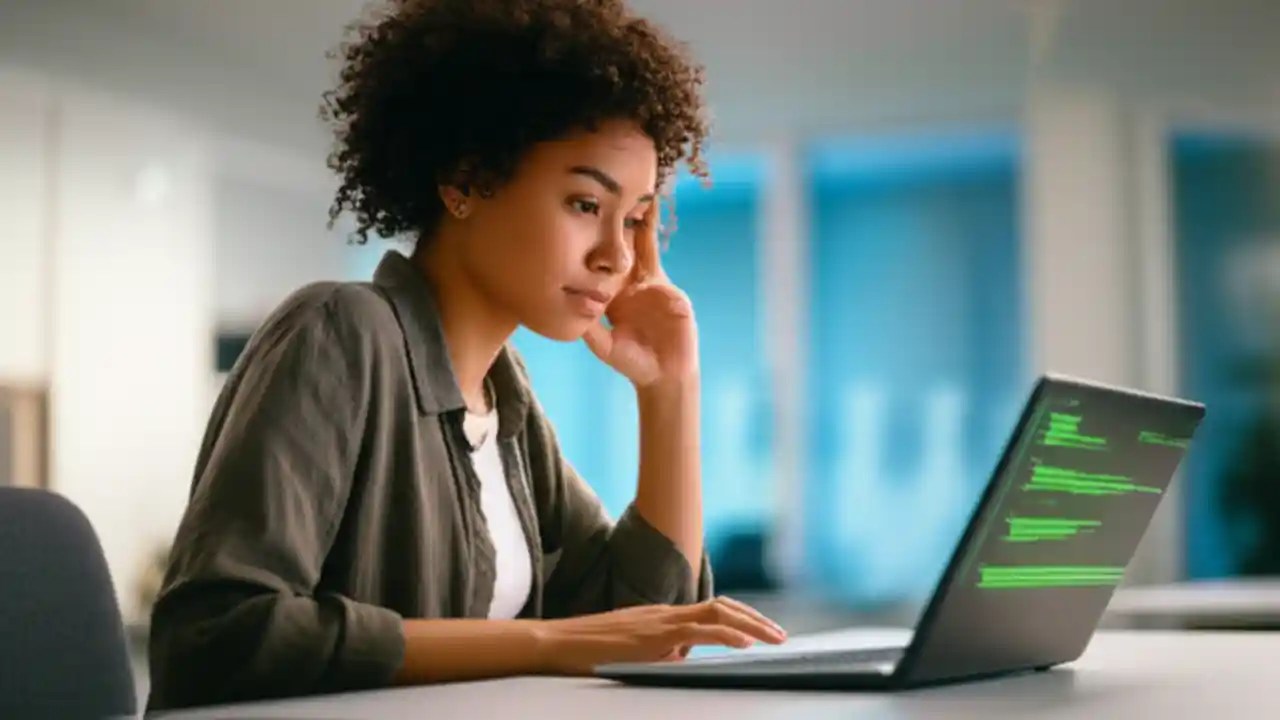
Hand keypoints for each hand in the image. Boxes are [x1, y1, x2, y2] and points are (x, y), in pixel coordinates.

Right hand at [536, 596, 787, 674]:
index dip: (743, 619)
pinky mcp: (652, 636)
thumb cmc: (590, 652)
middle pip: (723, 606)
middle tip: (781, 636)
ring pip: (717, 613)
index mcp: (664, 616)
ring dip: (751, 625)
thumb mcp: (635, 652)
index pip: (713, 610)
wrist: (557, 643)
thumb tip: (686, 659)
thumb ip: (663, 652)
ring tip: (774, 639)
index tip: (765, 632)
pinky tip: (744, 646)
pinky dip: (726, 636)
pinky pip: (697, 631)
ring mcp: (659, 621)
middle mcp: (666, 613)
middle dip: (756, 619)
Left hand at [583, 200, 697, 387]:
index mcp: (602, 296)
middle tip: (595, 187)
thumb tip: (572, 310)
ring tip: (621, 185)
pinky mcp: (661, 281)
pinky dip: (650, 228)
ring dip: (628, 216)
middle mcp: (618, 283)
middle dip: (605, 221)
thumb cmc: (633, 363)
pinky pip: (652, 249)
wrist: (666, 372)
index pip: (589, 266)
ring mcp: (640, 279)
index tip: (569, 219)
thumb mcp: (606, 347)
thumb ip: (592, 329)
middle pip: (609, 247)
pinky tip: (649, 206)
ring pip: (631, 241)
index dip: (582, 244)